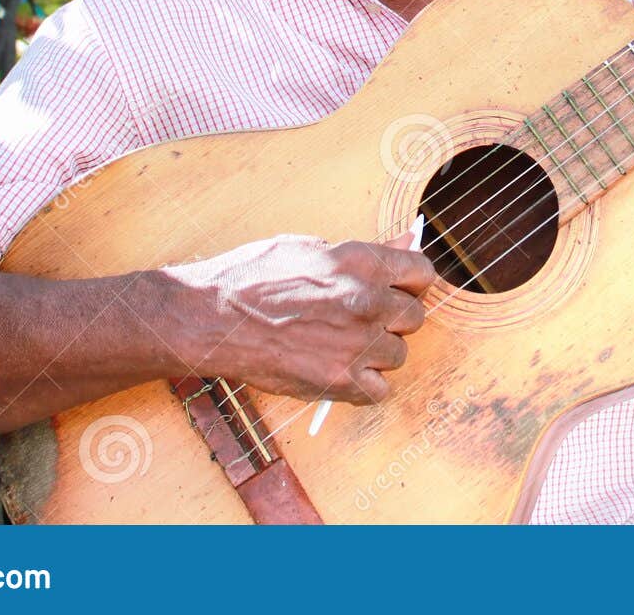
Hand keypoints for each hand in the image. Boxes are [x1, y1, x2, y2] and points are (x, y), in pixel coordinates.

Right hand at [159, 234, 434, 404]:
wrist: (211, 318)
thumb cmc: (251, 277)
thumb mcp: (310, 248)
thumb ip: (365, 253)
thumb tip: (406, 243)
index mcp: (362, 262)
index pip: (423, 273)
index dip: (412, 282)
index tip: (400, 288)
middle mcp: (367, 302)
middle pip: (415, 317)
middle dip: (394, 318)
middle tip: (362, 318)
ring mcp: (356, 344)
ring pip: (398, 355)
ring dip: (377, 352)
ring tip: (342, 343)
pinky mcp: (340, 381)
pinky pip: (378, 390)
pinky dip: (363, 384)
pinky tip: (339, 369)